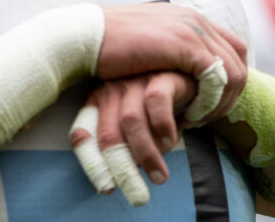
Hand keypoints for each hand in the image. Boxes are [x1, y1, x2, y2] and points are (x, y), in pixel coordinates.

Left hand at [70, 72, 196, 204]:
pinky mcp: (160, 77)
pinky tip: (171, 140)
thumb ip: (123, 150)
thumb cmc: (158, 115)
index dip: (91, 163)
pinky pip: (157, 102)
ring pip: (131, 120)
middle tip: (137, 195)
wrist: (192, 89)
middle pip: (107, 134)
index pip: (82, 134)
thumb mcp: (137, 133)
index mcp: (98, 105)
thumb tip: (113, 182)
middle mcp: (111, 91)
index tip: (106, 189)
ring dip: (146, 153)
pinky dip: (163, 127)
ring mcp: (134, 82)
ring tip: (160, 176)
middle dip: (122, 168)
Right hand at [95, 3, 246, 120]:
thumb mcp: (147, 43)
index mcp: (188, 17)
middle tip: (207, 117)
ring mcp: (193, 30)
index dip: (228, 77)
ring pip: (234, 71)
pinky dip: (210, 100)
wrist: (86, 36)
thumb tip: (176, 68)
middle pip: (239, 59)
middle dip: (231, 93)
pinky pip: (217, 77)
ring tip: (199, 119)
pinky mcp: (185, 45)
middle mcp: (196, 20)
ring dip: (221, 101)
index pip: (231, 47)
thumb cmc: (107, 45)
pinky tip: (190, 114)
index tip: (207, 102)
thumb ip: (167, 49)